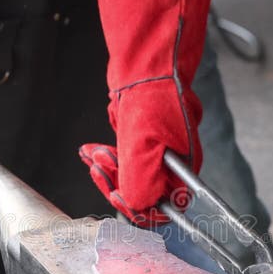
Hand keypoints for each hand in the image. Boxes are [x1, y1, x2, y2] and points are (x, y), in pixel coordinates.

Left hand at [84, 0, 211, 225]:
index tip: (116, 195)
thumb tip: (138, 209)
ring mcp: (158, 154)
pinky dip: (104, 158)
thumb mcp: (143, 147)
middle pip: (142, 195)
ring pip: (127, 178)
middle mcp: (172, 165)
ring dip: (106, 169)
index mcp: (182, 171)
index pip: (162, 208)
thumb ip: (141, 184)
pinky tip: (90, 149)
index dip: (137, 207)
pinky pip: (121, 162)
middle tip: (99, 167)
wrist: (146, 65)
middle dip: (116, 184)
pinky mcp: (141, 143)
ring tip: (92, 153)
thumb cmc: (154, 99)